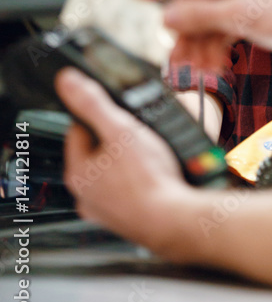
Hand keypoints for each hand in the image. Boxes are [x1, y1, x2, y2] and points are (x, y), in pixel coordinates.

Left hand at [55, 68, 188, 255]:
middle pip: (96, 151)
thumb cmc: (148, 179)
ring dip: (129, 161)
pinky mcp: (126, 220)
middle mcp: (85, 195)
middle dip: (117, 139)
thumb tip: (67, 81)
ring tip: (151, 154)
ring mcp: (106, 210)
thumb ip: (93, 103)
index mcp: (77, 172)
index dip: (101, 116)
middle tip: (140, 134)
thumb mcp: (121, 129)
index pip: (78, 129)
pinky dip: (140, 182)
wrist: (174, 220)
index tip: (121, 114)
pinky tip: (156, 177)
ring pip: (113, 172)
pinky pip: (129, 190)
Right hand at [126, 0, 271, 64]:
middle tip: (162, 57)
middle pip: (189, 1)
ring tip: (191, 72)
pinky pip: (221, 24)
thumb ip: (197, 16)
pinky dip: (215, 45)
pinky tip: (211, 68)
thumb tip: (167, 17)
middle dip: (179, 34)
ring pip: (205, 17)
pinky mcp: (251, 5)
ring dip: (197, 46)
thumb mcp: (238, 16)